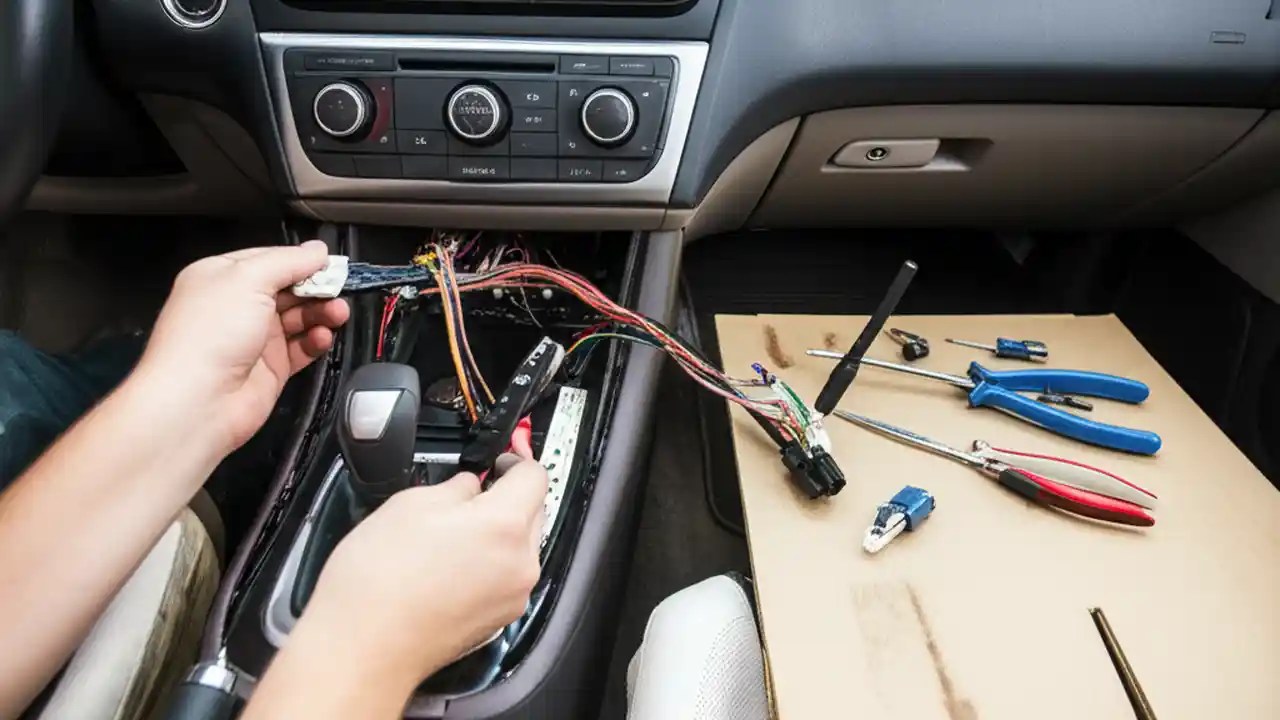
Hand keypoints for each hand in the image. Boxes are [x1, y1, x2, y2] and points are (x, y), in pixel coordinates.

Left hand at [136, 241, 348, 453]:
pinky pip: (302, 348)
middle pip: (289, 288)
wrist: (199, 402)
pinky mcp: (271, 368)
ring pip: (299, 318)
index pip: (270, 259)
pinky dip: (316, 342)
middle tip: (337, 288)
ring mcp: (254, 338)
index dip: (300, 260)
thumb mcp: (247, 280)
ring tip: (337, 313)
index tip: (328, 262)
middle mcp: (236, 307)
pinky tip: (322, 337)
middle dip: (316, 287)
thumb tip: (316, 250)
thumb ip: (287, 261)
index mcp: (221, 277)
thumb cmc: (206, 338)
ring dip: (322, 313)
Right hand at [298, 456, 547, 684]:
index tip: (500, 461)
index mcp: (504, 525)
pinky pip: (506, 577)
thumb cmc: (378, 582)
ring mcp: (513, 595)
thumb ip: (455, 487)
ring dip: (500, 532)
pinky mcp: (500, 619)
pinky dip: (489, 564)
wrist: (365, 648)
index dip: (515, 460)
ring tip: (451, 536)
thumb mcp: (411, 503)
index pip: (534, 476)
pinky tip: (450, 566)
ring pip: (521, 546)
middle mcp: (520, 562)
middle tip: (470, 495)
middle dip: (508, 497)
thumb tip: (470, 486)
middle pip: (534, 511)